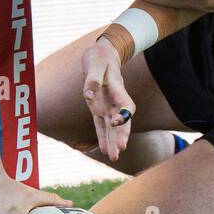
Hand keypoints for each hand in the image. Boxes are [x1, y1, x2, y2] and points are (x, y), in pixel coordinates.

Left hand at [81, 38, 134, 161]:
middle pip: (122, 121)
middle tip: (121, 149)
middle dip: (121, 135)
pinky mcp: (99, 109)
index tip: (117, 121)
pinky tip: (103, 150)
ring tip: (114, 157)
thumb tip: (88, 95)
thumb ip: (92, 79)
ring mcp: (108, 106)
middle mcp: (115, 101)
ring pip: (112, 127)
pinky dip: (103, 137)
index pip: (125, 105)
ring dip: (113, 141)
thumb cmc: (99, 58)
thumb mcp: (95, 64)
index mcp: (118, 89)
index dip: (124, 115)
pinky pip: (101, 126)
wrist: (102, 56)